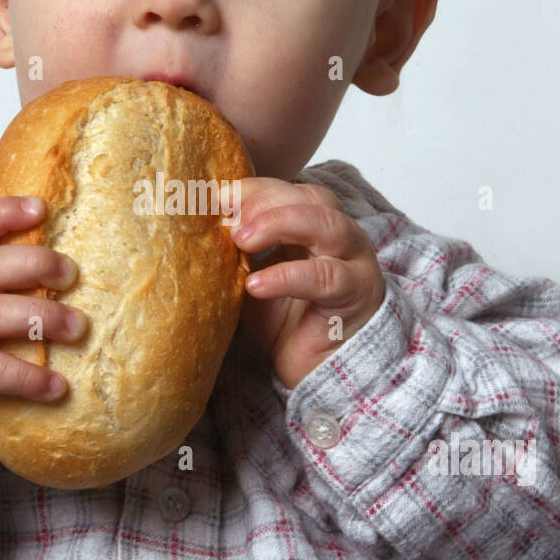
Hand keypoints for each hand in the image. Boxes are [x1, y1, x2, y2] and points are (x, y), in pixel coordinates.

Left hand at [227, 177, 384, 389]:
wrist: (317, 370)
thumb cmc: (287, 322)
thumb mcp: (254, 277)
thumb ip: (239, 251)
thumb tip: (202, 224)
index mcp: (316, 227)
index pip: (292, 191)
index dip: (257, 189)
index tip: (220, 197)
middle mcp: (342, 237)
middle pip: (313, 199)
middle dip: (267, 202)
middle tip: (231, 223)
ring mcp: (355, 262)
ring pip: (327, 225)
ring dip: (280, 224)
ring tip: (241, 242)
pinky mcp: (356, 294)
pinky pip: (326, 276)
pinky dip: (287, 275)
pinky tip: (256, 285)